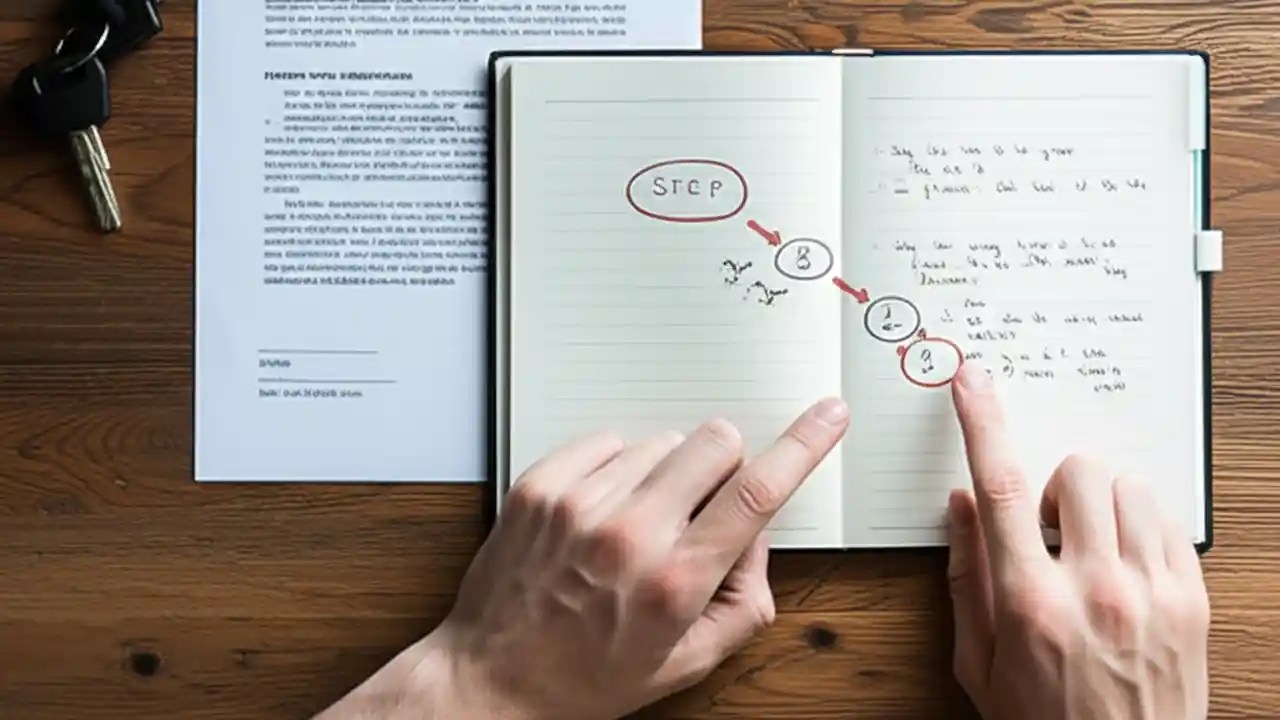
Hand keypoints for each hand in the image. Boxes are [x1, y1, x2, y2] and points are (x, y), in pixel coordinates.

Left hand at [314, 397, 848, 719]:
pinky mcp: (541, 485)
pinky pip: (607, 440)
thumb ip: (746, 599)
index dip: (803, 447)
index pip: (756, 494)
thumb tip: (755, 533)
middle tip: (699, 507)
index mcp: (675, 582)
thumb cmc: (590, 676)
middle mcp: (629, 535)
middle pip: (713, 443)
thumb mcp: (689, 660)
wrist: (494, 678)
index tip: (828, 415)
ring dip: (664, 474)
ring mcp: (580, 504)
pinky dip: (615, 468)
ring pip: (660, 442)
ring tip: (633, 524)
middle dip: (723, 465)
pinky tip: (600, 510)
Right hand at [945, 363, 1209, 719]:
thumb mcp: (978, 662)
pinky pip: (1167, 520)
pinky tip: (1124, 566)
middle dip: (1055, 485)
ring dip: (1100, 505)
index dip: (981, 424)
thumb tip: (959, 506)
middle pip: (1077, 473)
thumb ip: (963, 578)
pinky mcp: (1191, 600)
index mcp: (1029, 604)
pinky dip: (1139, 526)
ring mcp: (1151, 594)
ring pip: (1128, 487)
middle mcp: (1095, 590)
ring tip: (1090, 550)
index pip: (1000, 488)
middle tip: (1048, 529)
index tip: (971, 385)